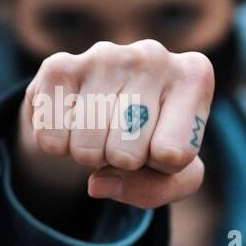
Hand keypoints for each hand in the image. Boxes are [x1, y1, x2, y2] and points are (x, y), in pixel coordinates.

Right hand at [16, 40, 212, 209]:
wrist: (103, 99)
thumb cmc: (151, 137)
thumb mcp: (174, 173)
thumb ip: (155, 190)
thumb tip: (98, 183)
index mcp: (194, 76)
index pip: (173, 155)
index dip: (162, 165)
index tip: (163, 142)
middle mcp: (153, 55)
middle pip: (126, 154)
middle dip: (122, 162)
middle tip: (124, 138)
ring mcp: (104, 55)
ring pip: (86, 149)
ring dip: (88, 155)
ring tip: (100, 130)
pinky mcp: (59, 66)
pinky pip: (51, 138)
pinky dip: (58, 146)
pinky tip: (73, 120)